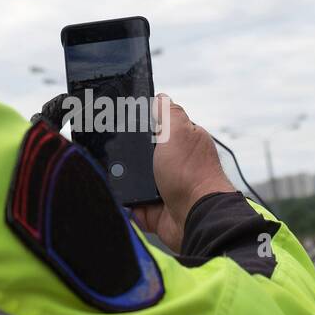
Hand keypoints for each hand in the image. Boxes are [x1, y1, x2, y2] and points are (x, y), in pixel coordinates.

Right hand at [132, 95, 234, 251]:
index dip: (142, 128)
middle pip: (143, 157)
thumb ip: (169, 112)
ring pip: (135, 181)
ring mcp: (166, 189)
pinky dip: (131, 205)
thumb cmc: (190, 173)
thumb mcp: (179, 131)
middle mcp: (176, 166)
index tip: (126, 126)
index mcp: (183, 143)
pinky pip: (134, 205)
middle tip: (120, 156)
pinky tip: (130, 200)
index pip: (159, 130)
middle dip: (130, 158)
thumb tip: (161, 97)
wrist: (194, 216)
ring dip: (127, 182)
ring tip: (122, 180)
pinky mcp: (157, 211)